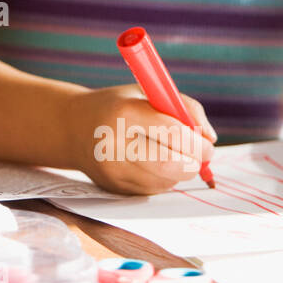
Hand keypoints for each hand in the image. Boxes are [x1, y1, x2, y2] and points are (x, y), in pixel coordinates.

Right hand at [66, 84, 215, 194]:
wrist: (72, 127)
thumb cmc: (119, 106)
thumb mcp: (147, 92)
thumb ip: (184, 108)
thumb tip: (209, 138)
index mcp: (124, 113)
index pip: (172, 133)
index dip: (197, 142)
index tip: (207, 143)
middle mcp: (114, 144)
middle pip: (170, 164)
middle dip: (193, 162)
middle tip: (199, 155)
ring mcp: (112, 169)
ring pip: (166, 181)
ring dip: (180, 171)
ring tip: (170, 154)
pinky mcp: (114, 187)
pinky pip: (154, 189)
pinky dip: (164, 179)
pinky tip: (151, 163)